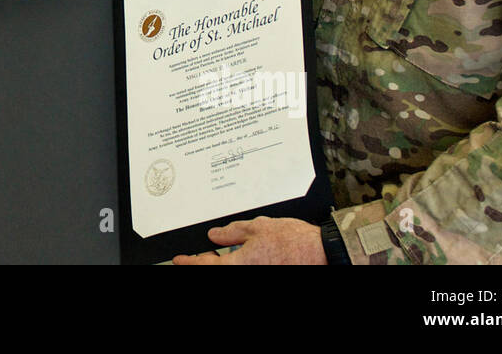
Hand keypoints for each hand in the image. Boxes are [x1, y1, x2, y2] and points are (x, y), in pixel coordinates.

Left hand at [171, 216, 324, 264]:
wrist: (321, 253)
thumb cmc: (294, 241)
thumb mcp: (258, 227)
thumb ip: (232, 231)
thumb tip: (215, 234)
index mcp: (241, 264)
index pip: (206, 266)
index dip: (189, 262)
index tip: (179, 260)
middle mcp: (248, 273)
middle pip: (217, 271)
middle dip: (204, 263)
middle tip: (194, 256)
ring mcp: (257, 274)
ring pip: (231, 270)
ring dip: (220, 264)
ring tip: (215, 255)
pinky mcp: (266, 272)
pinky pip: (244, 269)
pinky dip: (235, 263)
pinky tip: (237, 256)